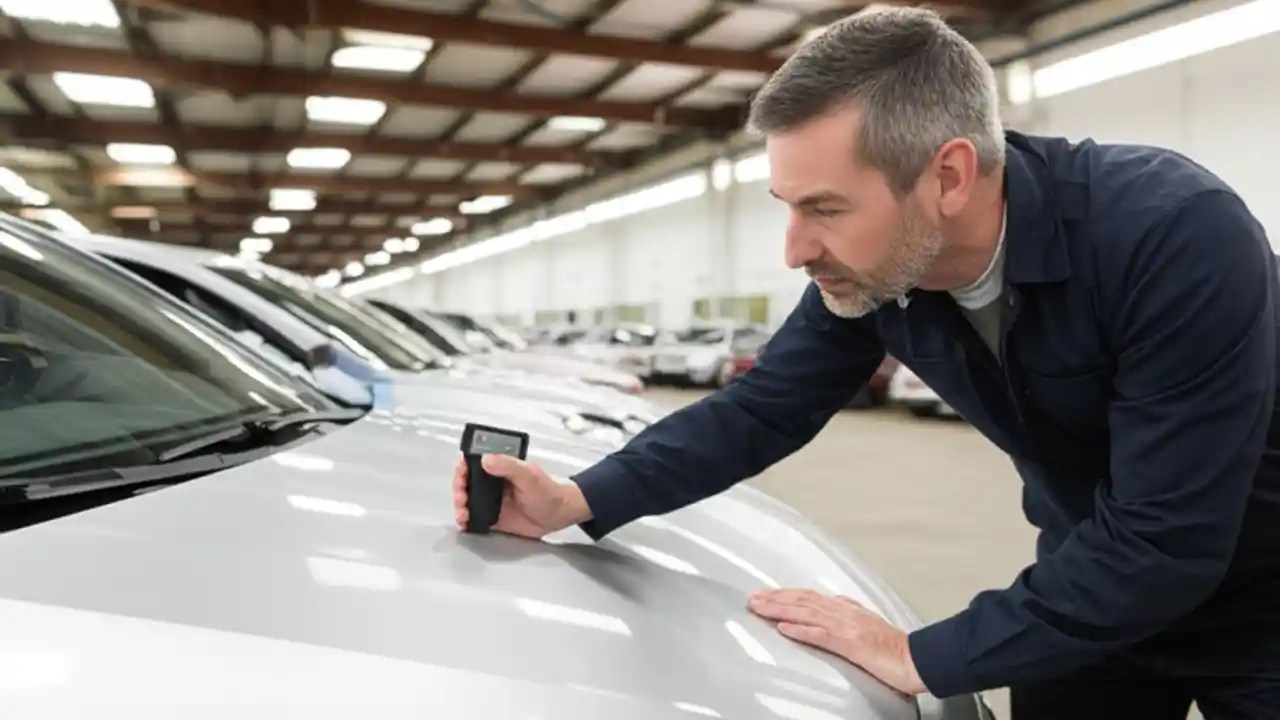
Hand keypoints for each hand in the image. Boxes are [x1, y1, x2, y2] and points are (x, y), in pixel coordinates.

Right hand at [453, 454, 591, 538]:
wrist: (559, 515)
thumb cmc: (547, 490)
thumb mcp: (529, 475)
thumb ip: (509, 466)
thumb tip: (486, 459)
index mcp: (500, 467)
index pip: (474, 462)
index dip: (464, 466)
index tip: (461, 473)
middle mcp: (492, 482)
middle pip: (466, 482)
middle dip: (458, 488)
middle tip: (461, 496)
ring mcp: (491, 501)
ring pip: (467, 501)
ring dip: (460, 506)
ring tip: (463, 513)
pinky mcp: (493, 518)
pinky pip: (475, 518)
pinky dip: (467, 520)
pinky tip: (466, 523)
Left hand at [748, 588, 926, 695]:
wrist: (917, 659)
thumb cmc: (894, 646)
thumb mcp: (868, 622)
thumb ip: (850, 610)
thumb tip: (835, 600)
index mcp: (846, 608)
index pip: (809, 597)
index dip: (785, 594)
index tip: (764, 595)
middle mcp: (843, 613)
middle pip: (802, 601)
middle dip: (775, 598)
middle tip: (751, 598)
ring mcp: (847, 627)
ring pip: (806, 613)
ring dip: (779, 610)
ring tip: (759, 607)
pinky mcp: (851, 644)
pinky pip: (822, 635)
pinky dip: (801, 630)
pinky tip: (784, 628)